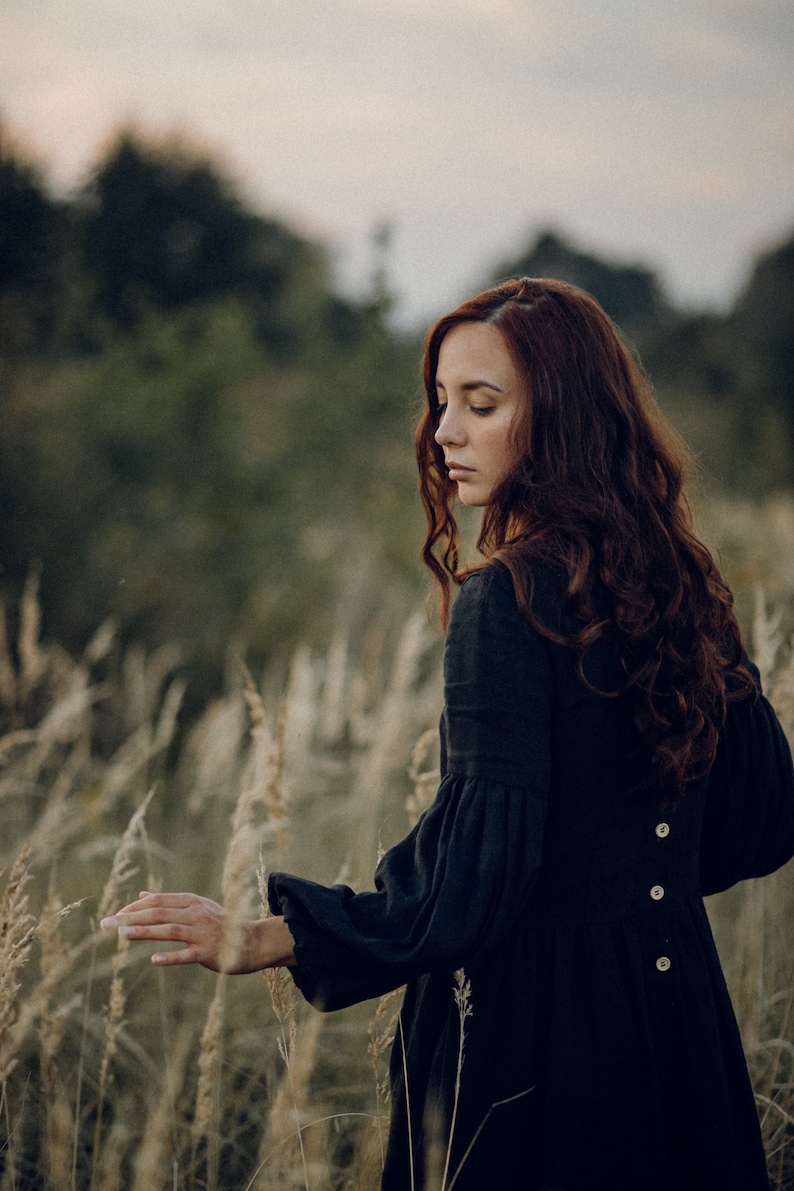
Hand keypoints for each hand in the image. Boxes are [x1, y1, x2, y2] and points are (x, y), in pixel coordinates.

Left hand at [100, 891, 295, 972]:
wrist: (252, 942)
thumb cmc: (221, 925)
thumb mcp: (197, 908)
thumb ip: (170, 903)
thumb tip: (142, 895)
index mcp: (192, 902)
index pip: (158, 900)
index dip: (135, 906)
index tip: (115, 914)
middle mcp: (196, 914)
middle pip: (158, 913)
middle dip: (130, 917)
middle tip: (106, 923)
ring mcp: (203, 933)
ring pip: (169, 930)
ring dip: (144, 932)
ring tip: (122, 935)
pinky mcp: (209, 952)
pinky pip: (187, 955)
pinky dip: (170, 957)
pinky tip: (153, 960)